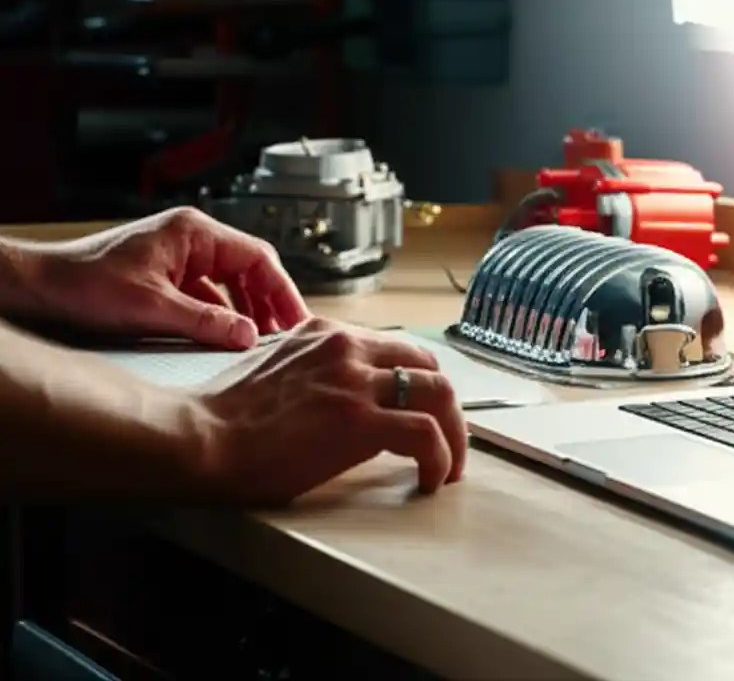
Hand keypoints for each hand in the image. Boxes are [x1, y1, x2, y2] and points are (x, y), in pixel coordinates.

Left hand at [21, 206, 308, 348]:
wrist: (38, 288)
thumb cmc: (83, 285)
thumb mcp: (151, 307)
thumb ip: (205, 322)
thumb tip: (249, 337)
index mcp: (194, 232)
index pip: (258, 257)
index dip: (283, 291)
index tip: (297, 322)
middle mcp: (191, 238)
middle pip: (250, 269)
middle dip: (270, 302)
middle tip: (288, 336)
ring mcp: (179, 256)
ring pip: (231, 283)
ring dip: (248, 310)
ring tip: (263, 340)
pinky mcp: (166, 276)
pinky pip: (208, 294)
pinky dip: (223, 315)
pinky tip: (227, 337)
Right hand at [191, 318, 466, 503]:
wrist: (199, 438)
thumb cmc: (225, 417)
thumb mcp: (278, 368)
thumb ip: (316, 370)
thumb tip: (342, 399)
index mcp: (327, 333)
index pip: (399, 348)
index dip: (422, 383)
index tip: (426, 411)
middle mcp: (348, 347)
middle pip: (429, 365)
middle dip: (447, 406)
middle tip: (448, 440)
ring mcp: (356, 382)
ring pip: (439, 393)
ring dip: (455, 434)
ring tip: (449, 466)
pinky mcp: (359, 421)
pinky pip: (425, 434)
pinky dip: (440, 458)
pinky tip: (432, 479)